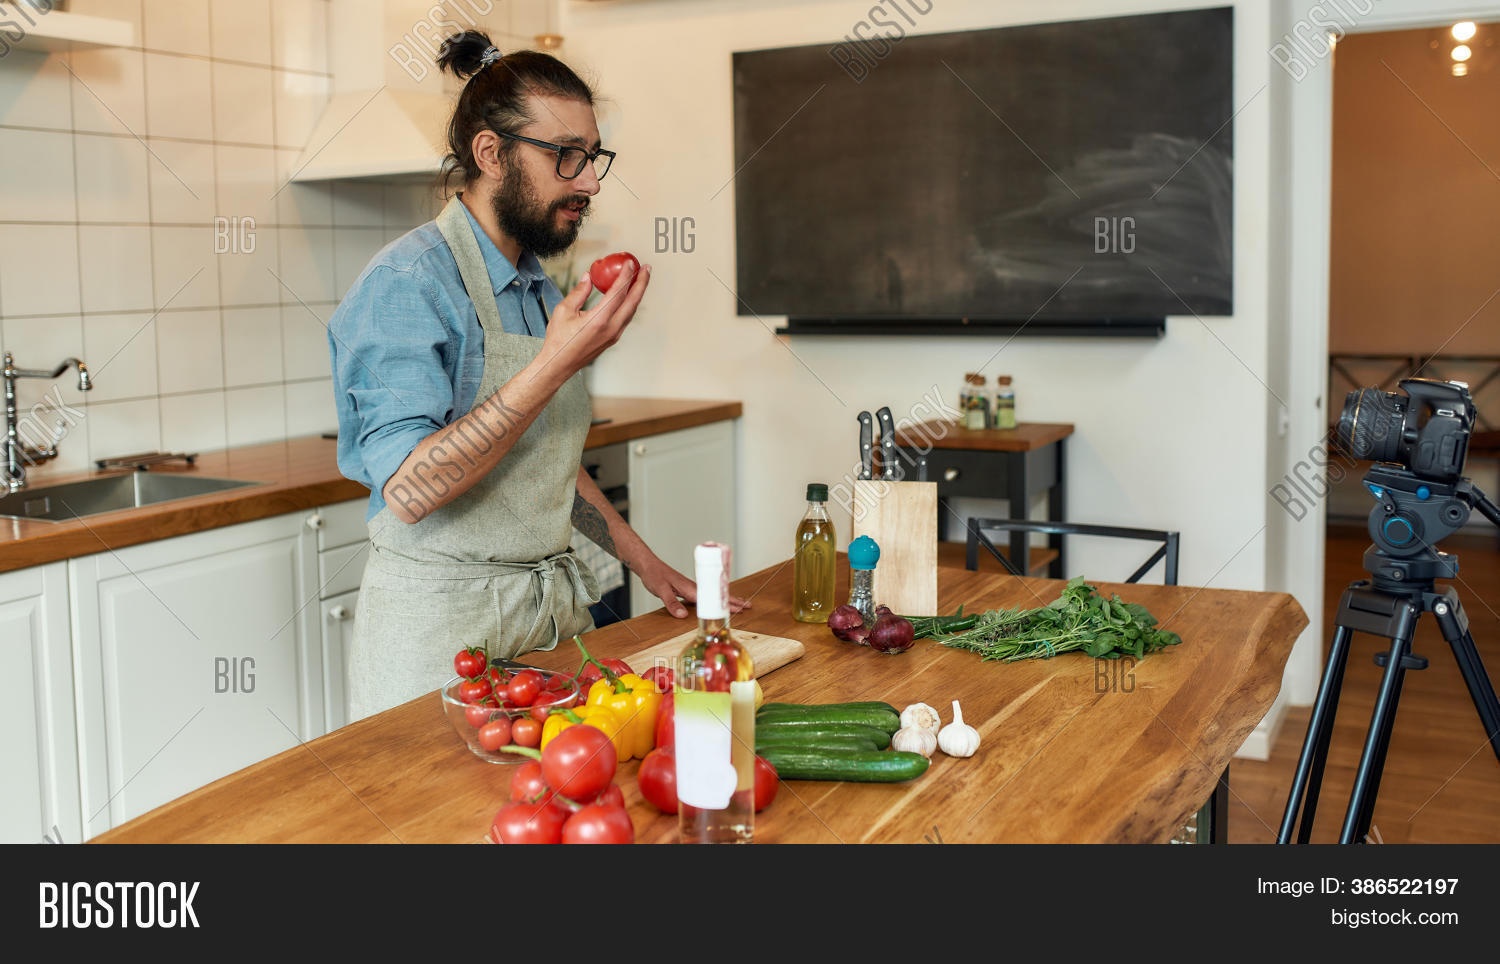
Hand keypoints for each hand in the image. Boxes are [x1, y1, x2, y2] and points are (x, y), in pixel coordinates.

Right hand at [534, 259, 649, 381]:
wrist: (558, 364)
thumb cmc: (558, 340)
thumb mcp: (564, 310)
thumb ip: (579, 292)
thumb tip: (589, 277)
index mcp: (599, 320)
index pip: (618, 293)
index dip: (625, 275)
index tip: (629, 263)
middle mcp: (611, 328)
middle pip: (633, 302)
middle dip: (642, 283)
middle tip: (646, 268)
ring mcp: (614, 335)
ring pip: (631, 311)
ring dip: (637, 293)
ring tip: (640, 279)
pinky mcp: (612, 339)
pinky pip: (625, 318)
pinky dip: (629, 304)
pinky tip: (626, 296)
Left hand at [634, 558, 750, 618]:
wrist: (649, 566)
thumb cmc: (654, 576)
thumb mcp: (661, 590)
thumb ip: (671, 603)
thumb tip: (682, 616)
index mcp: (690, 588)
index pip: (712, 598)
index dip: (726, 604)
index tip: (740, 608)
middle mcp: (694, 587)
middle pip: (717, 595)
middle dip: (733, 600)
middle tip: (749, 606)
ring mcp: (692, 587)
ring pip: (713, 595)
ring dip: (726, 599)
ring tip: (739, 604)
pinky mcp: (687, 589)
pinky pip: (706, 595)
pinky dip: (715, 599)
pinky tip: (717, 602)